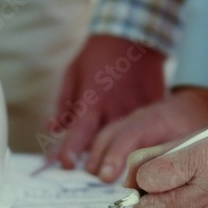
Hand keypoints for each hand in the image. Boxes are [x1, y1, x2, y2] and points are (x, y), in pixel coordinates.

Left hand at [46, 35, 164, 167]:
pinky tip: (140, 149)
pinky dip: (140, 138)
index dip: (70, 151)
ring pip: (127, 139)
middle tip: (86, 172)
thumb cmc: (97, 54)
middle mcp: (115, 108)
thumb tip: (52, 129)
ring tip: (112, 168)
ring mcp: (137, 108)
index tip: (64, 165)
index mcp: (93, 100)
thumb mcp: (73, 74)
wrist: (134, 35)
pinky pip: (146, 127)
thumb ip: (63, 104)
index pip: (78, 133)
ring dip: (117, 153)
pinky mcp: (154, 105)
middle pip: (103, 144)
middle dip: (94, 160)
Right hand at [85, 86, 207, 181]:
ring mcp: (130, 119)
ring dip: (97, 156)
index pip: (128, 135)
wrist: (197, 104)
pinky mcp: (128, 126)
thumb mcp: (192, 140)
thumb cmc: (197, 124)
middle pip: (109, 134)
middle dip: (99, 157)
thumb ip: (174, 158)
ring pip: (106, 135)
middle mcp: (137, 116)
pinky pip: (109, 137)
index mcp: (153, 118)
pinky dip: (101, 152)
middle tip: (96, 181)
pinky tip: (98, 170)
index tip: (107, 177)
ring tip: (94, 178)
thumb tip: (155, 184)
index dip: (115, 156)